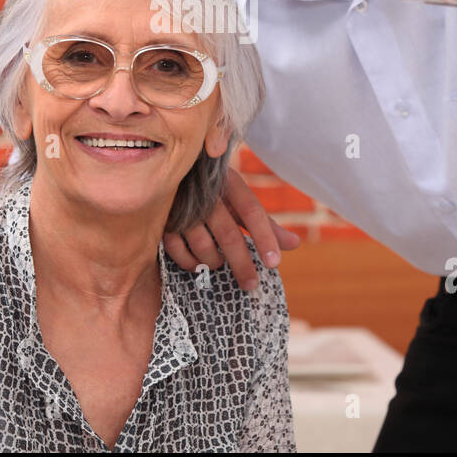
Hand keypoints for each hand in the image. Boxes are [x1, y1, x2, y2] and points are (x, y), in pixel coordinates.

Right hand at [163, 166, 300, 291]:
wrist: (171, 172)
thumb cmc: (214, 192)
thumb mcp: (239, 200)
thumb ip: (265, 223)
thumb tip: (294, 245)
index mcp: (229, 182)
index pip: (251, 211)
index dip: (264, 237)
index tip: (274, 263)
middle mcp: (205, 193)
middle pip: (228, 234)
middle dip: (242, 263)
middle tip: (251, 284)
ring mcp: (181, 206)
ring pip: (202, 244)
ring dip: (214, 261)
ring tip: (220, 264)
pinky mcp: (161, 220)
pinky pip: (177, 250)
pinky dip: (190, 263)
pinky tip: (198, 264)